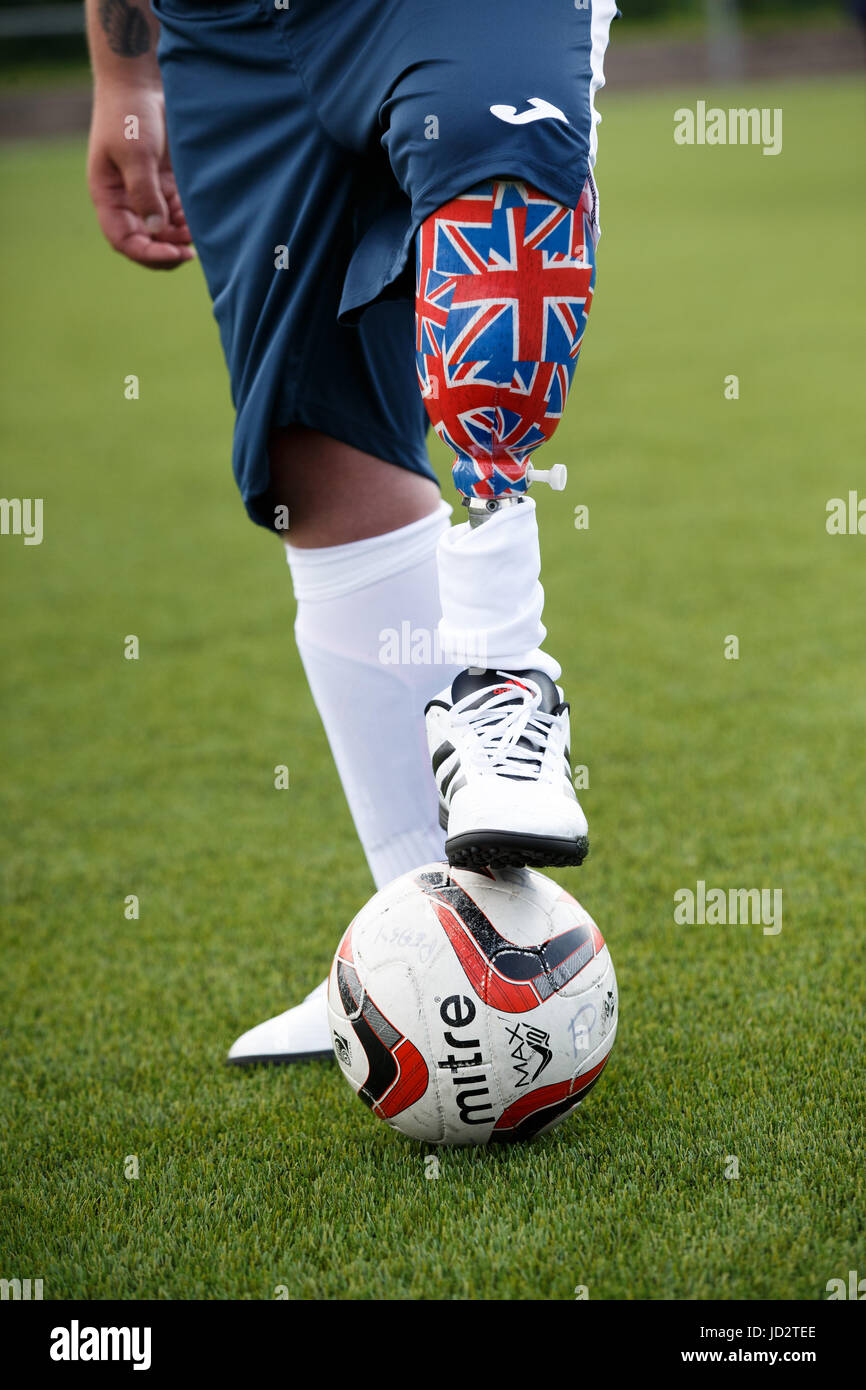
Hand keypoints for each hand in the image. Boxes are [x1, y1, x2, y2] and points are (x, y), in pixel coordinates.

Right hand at [87, 83, 193, 268]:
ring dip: (180, 237)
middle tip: (190, 252)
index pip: (124, 240)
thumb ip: (144, 192)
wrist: (141, 83)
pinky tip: (199, 217)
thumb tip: (156, 230)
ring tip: (196, 229)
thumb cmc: (130, 114)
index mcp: (108, 197)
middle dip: (167, 250)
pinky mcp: (166, 185)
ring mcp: (147, 194)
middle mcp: (126, 201)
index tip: (174, 254)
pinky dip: (188, 221)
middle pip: (145, 241)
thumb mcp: (136, 153)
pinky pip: (178, 214)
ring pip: (164, 232)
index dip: (147, 253)